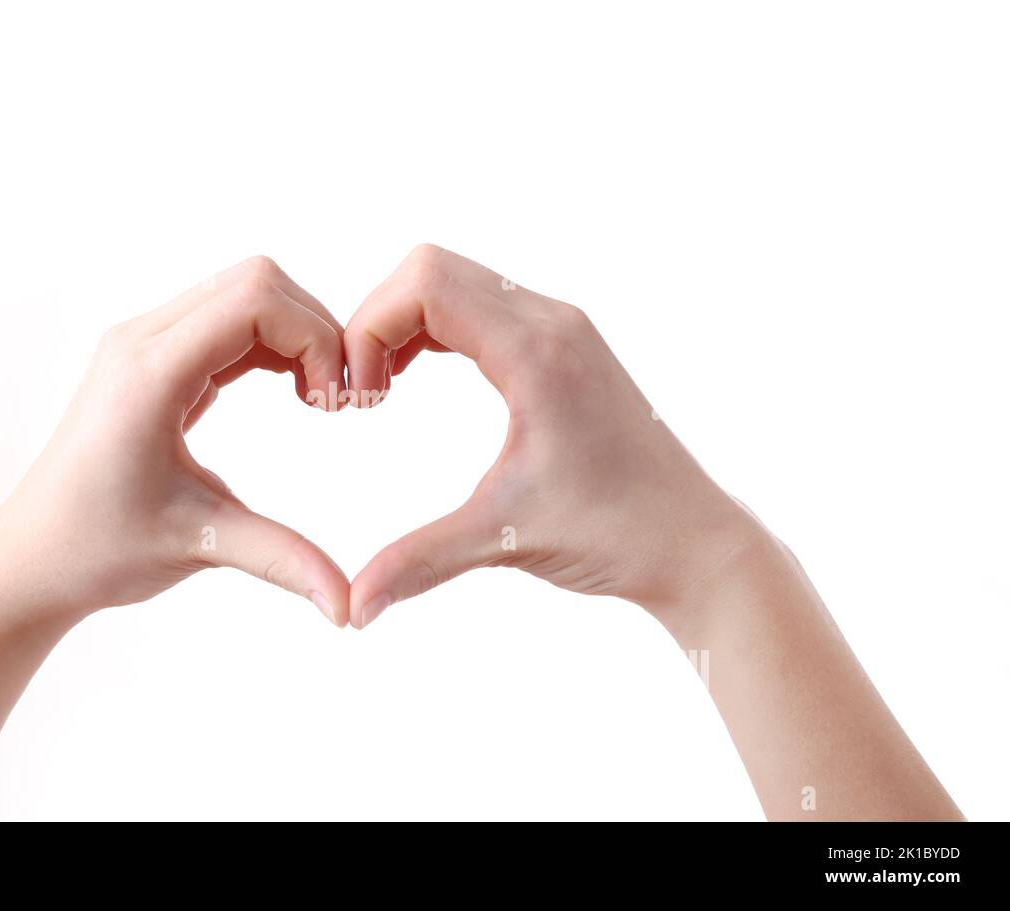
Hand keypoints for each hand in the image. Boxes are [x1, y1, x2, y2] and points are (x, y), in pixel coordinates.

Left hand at [0, 255, 351, 627]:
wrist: (31, 559)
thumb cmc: (97, 551)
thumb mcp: (199, 547)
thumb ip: (282, 560)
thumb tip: (348, 606)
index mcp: (149, 373)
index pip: (254, 299)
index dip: (316, 337)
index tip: (335, 403)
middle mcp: (142, 342)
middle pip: (254, 281)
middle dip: (313, 329)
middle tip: (337, 400)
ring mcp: (143, 347)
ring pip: (242, 293)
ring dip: (294, 334)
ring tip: (319, 398)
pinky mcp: (150, 362)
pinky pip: (224, 322)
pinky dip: (270, 344)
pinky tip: (292, 390)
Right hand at [344, 244, 763, 627]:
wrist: (693, 542)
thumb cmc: (615, 534)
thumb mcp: (504, 541)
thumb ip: (420, 562)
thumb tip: (353, 608)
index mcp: (537, 354)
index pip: (425, 284)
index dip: (369, 327)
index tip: (359, 397)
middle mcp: (551, 323)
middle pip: (431, 268)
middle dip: (378, 319)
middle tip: (362, 393)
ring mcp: (561, 330)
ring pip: (455, 280)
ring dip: (404, 322)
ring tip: (381, 388)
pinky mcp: (564, 346)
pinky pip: (481, 305)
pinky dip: (435, 329)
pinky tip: (415, 379)